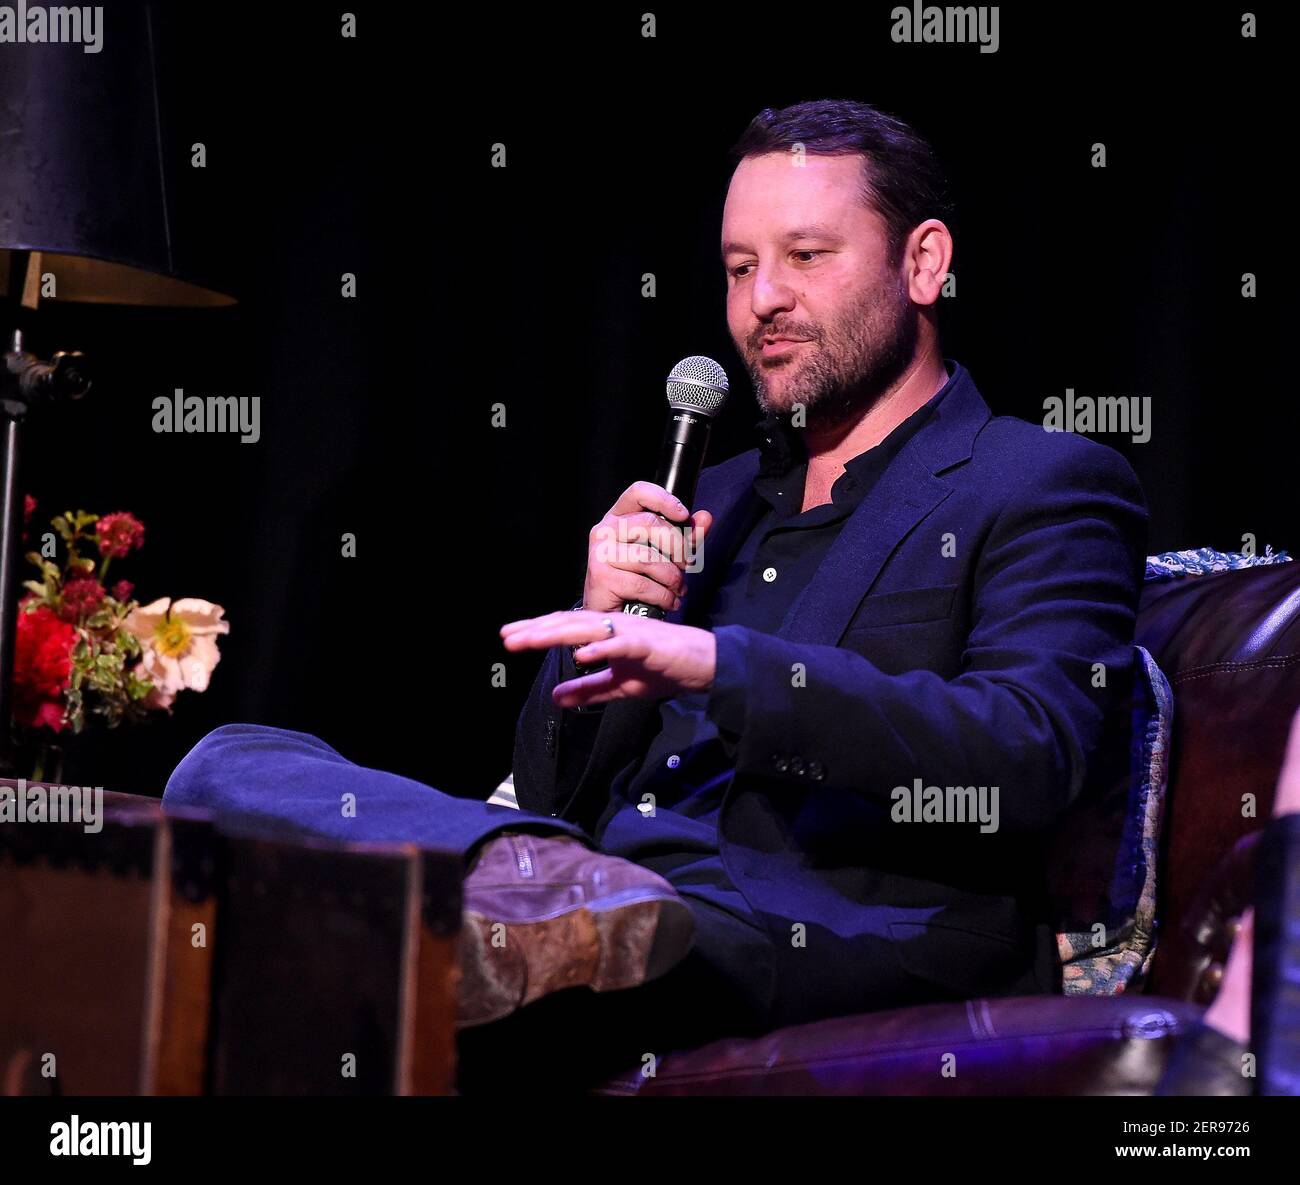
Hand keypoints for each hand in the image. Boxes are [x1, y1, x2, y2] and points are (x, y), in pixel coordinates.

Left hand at [501, 609, 716, 707]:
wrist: (704, 664)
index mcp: (605, 632)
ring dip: (558, 633)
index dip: (536, 631)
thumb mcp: (619, 685)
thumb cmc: (663, 668)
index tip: (510, 637)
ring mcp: (630, 631)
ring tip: (532, 639)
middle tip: (507, 637)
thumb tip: (556, 698)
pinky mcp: (648, 644)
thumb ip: (588, 689)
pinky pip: (621, 644)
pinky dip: (601, 648)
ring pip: (587, 629)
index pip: (564, 628)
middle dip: (536, 630)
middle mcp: (614, 625)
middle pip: (568, 624)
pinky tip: (580, 654)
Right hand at [582, 481, 712, 615]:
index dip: (664, 499)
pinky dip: (663, 596)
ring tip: (678, 588)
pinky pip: (643, 583)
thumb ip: (686, 535)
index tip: (683, 515)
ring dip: (672, 577)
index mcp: (618, 517)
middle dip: (678, 547)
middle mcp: (604, 530)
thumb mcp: (666, 553)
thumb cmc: (639, 577)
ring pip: (648, 557)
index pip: (638, 492)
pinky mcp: (601, 576)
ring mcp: (600, 552)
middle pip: (650, 524)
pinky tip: (668, 601)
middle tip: (687, 565)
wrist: (613, 613)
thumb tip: (705, 518)